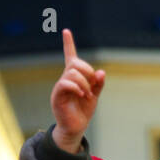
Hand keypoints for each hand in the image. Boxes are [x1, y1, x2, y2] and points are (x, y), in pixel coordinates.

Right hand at [50, 29, 104, 152]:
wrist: (75, 128)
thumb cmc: (83, 111)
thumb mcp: (94, 96)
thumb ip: (98, 84)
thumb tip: (102, 72)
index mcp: (73, 78)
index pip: (70, 57)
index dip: (68, 44)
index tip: (66, 31)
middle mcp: (65, 80)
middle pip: (75, 63)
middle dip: (88, 72)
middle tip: (93, 86)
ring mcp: (60, 87)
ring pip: (71, 73)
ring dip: (84, 82)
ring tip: (87, 95)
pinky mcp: (57, 96)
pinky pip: (65, 84)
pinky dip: (77, 87)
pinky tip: (82, 95)